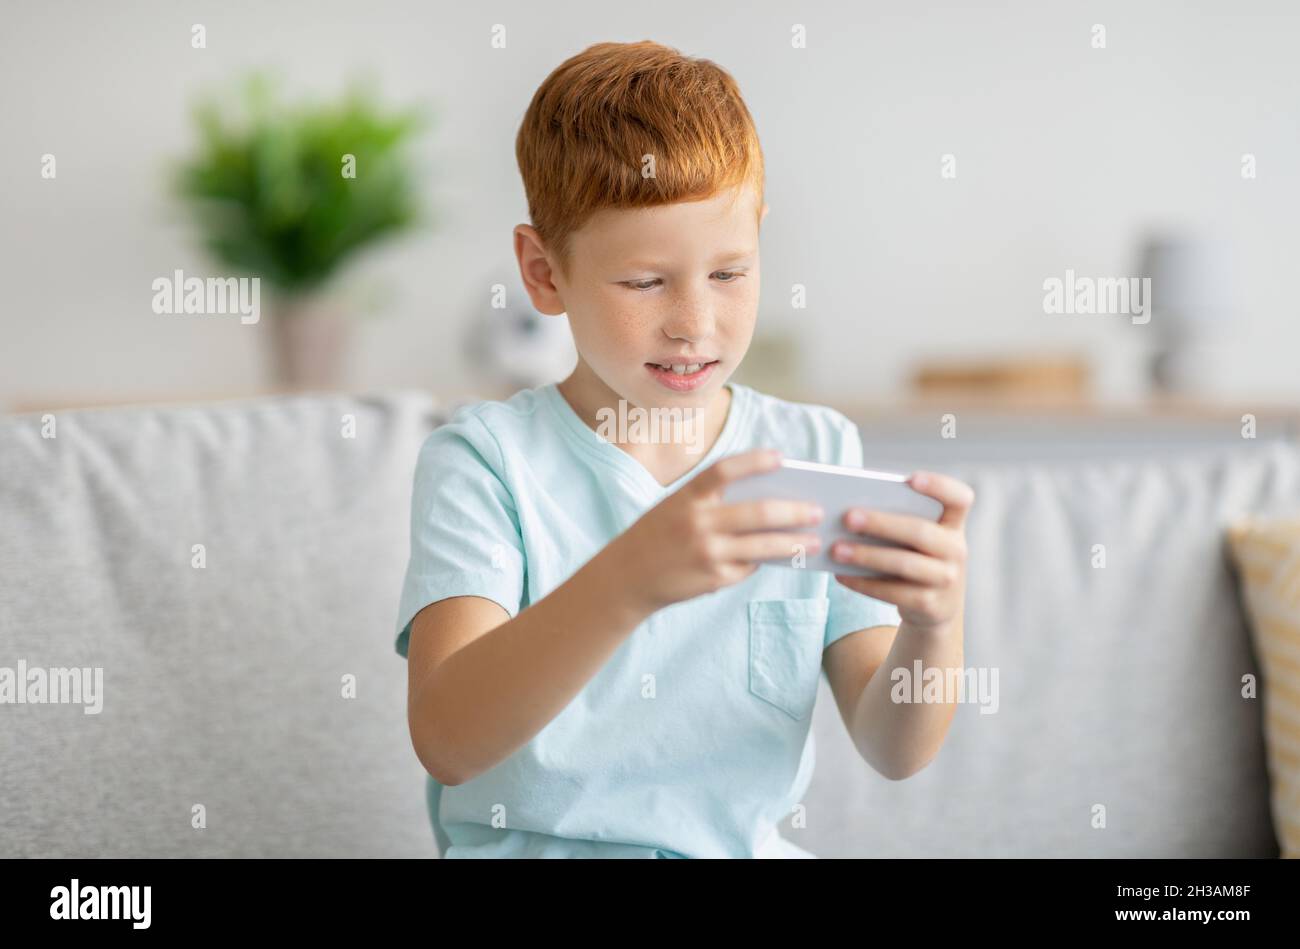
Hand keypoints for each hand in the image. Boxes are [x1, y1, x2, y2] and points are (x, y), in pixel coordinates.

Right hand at [606, 449, 825, 614]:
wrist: (627, 577)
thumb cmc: (659, 535)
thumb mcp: (675, 508)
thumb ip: (712, 503)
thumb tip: (768, 505)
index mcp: (686, 497)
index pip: (724, 469)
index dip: (754, 461)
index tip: (781, 458)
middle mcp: (697, 523)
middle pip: (758, 512)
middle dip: (794, 512)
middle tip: (817, 511)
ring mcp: (707, 552)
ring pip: (764, 546)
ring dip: (794, 543)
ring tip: (814, 540)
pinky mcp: (713, 578)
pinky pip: (749, 566)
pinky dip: (765, 559)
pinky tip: (781, 557)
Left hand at [830, 471, 973, 633]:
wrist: (935, 608)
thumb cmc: (916, 558)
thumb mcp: (917, 539)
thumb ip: (897, 521)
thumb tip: (850, 513)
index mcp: (953, 524)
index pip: (960, 499)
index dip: (940, 487)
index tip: (910, 479)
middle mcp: (956, 550)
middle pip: (920, 532)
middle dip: (881, 524)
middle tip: (847, 518)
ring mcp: (947, 580)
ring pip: (904, 564)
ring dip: (866, 556)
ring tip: (836, 549)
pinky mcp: (931, 605)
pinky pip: (892, 592)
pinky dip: (863, 583)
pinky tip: (841, 575)